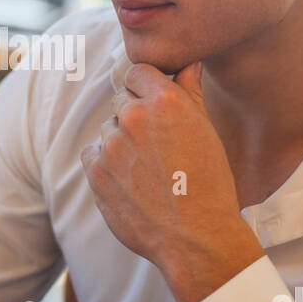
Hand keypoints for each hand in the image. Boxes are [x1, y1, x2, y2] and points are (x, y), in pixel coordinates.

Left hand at [80, 61, 262, 301]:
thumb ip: (190, 92)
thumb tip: (186, 64)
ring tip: (148, 171)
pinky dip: (106, 164)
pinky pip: (93, 154)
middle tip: (157, 148)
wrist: (197, 237)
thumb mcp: (206, 131)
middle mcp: (135, 116)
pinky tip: (131, 182)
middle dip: (136, 118)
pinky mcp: (96, 171)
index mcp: (165, 100)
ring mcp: (112, 144)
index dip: (145, 88)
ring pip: (108, 129)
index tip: (154, 107)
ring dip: (121, 143)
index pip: (138, 72)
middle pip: (122, 101)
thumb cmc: (209, 183)